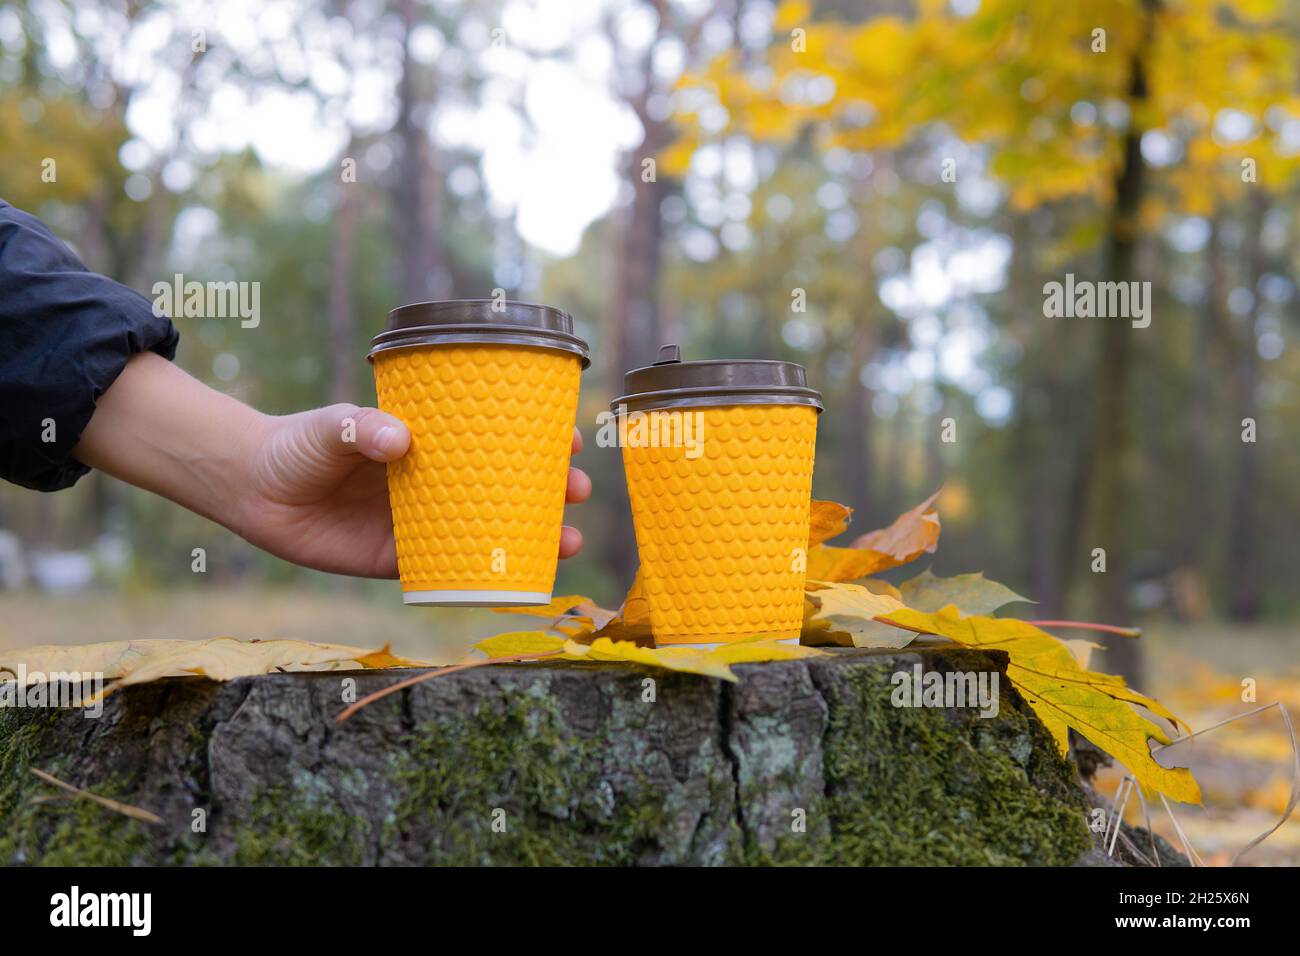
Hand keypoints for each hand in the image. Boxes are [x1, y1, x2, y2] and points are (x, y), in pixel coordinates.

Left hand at [238, 405, 590, 577]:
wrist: (253, 490)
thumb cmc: (300, 444)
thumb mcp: (332, 426)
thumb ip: (361, 428)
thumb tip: (400, 439)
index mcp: (431, 442)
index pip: (493, 438)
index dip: (537, 437)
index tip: (571, 438)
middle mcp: (435, 482)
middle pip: (505, 487)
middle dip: (550, 490)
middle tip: (577, 491)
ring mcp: (421, 521)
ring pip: (488, 531)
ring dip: (531, 537)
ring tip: (567, 541)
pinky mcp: (398, 560)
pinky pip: (448, 571)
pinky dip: (482, 577)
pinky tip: (513, 581)